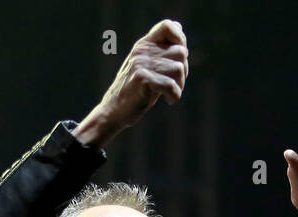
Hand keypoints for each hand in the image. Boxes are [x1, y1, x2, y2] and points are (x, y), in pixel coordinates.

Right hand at [75, 20, 188, 147]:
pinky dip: (174, 95)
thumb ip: (161, 49)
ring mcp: (141, 64)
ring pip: (178, 69)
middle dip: (184, 71)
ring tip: (170, 93)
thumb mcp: (147, 65)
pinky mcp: (142, 79)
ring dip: (180, 85)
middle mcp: (142, 51)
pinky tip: (168, 100)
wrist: (113, 110)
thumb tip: (179, 26)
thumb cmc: (135, 90)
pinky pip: (171, 85)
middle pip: (180, 52)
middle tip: (175, 83)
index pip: (168, 26)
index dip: (180, 39)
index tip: (179, 59)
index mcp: (144, 44)